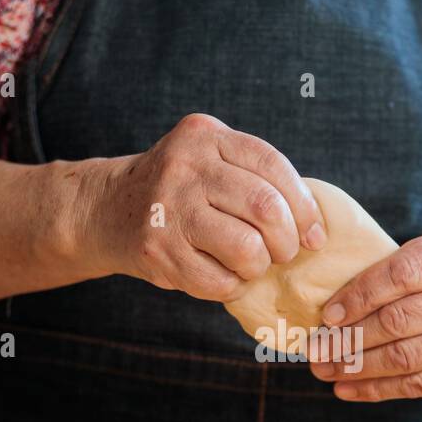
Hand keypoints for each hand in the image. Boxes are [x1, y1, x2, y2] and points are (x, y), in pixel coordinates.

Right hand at [90, 113, 324, 300]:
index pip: (273, 167)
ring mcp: (168, 207)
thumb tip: (315, 226)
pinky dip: (232, 286)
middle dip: (286, 241)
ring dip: (259, 265)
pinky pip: (218, 281)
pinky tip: (222, 276)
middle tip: (282, 253)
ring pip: (246, 248)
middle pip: (266, 208)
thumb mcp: (210, 162)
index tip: (314, 235)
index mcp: (206, 136)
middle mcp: (185, 165)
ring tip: (250, 264)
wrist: (107, 210)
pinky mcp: (157, 249)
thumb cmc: (179, 192)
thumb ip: (255, 178)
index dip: (304, 207)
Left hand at [309, 228, 421, 400]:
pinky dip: (378, 390)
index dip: (360, 295)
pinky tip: (349, 390)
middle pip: (401, 321)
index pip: (403, 275)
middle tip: (314, 350)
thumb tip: (335, 304)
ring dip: (357, 368)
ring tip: (324, 370)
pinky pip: (420, 386)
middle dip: (349, 339)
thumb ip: (401, 265)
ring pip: (407, 359)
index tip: (327, 314)